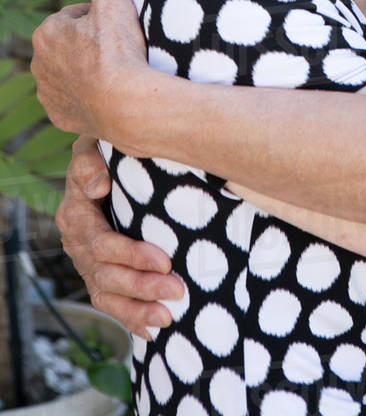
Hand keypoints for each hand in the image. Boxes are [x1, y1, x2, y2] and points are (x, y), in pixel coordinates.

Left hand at [32, 0, 147, 141]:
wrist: (124, 104)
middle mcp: (39, 64)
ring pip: (71, 72)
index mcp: (46, 32)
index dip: (100, 16)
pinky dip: (89, 96)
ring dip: (88, 69)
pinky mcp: (60, 117)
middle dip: (90, 43)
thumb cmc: (117, 50)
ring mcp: (48, 93)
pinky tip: (107, 93)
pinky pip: (74, 100)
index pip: (75, 15)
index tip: (118, 25)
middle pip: (70, 44)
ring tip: (116, 71)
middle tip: (119, 47)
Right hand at [58, 136, 183, 338]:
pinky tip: (152, 331)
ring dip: (137, 309)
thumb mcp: (93, 147)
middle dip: (142, 285)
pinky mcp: (99, 274)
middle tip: (177, 289)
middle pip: (106, 274)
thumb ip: (90, 162)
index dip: (131, 255)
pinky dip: (131, 318)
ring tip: (167, 318)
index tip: (164, 259)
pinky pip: (110, 303)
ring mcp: (87, 262)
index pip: (101, 242)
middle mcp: (78, 242)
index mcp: (75, 212)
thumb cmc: (104, 153)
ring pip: (107, 295)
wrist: (103, 165)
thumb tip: (100, 184)